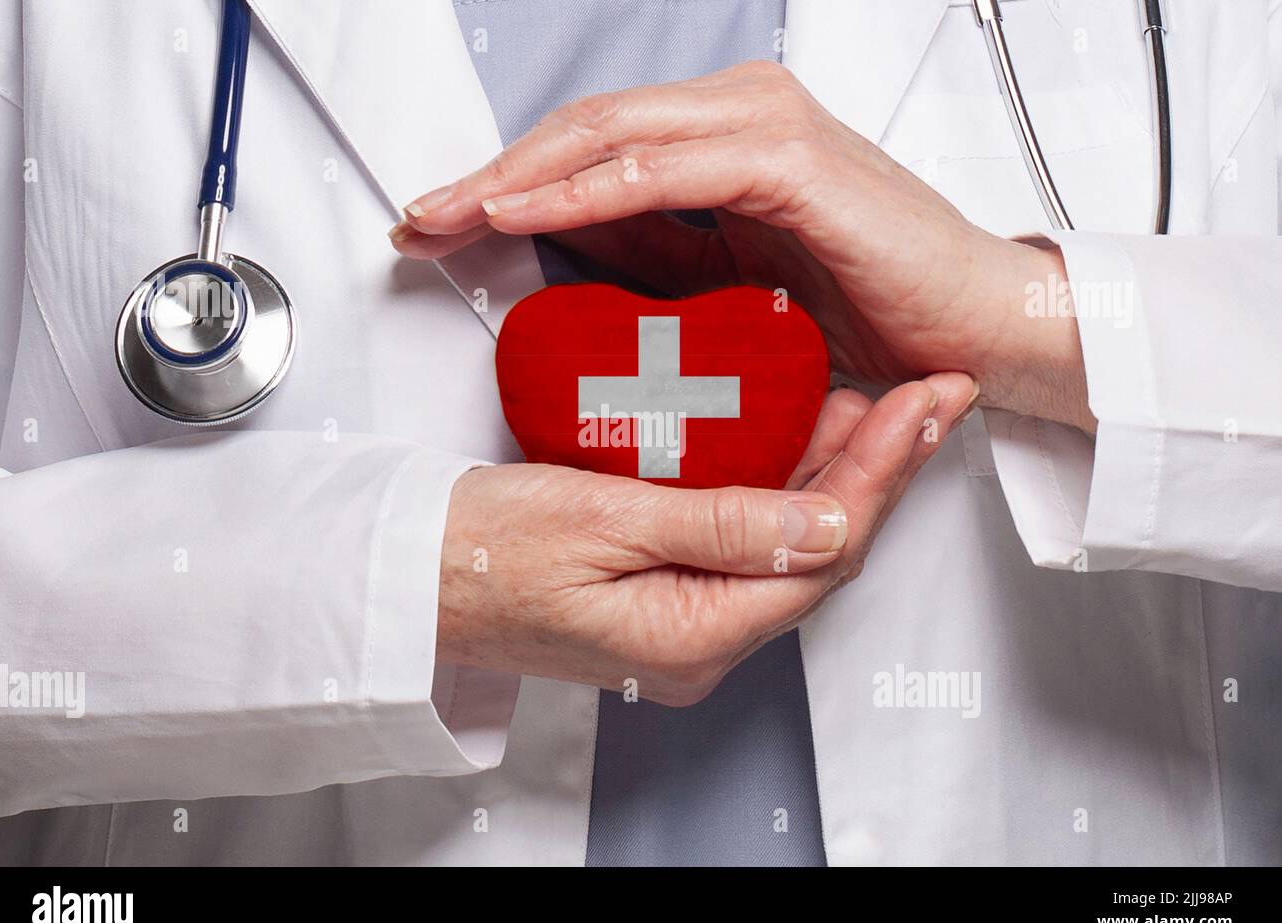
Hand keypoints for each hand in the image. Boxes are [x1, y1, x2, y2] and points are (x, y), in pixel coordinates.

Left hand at [392, 61, 1094, 431]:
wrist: (977, 329)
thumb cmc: (874, 310)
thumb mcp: (733, 287)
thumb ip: (659, 256)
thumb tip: (573, 249)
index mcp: (725, 141)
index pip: (591, 148)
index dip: (509, 182)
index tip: (443, 225)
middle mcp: (738, 117)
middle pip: (584, 131)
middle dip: (492, 176)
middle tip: (422, 222)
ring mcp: (762, 129)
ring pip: (610, 136)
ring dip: (520, 178)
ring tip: (450, 218)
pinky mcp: (787, 162)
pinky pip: (663, 171)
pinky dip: (588, 191)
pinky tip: (527, 215)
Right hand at [436, 373, 974, 704]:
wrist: (409, 576)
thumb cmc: (478, 551)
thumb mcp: (599, 523)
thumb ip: (722, 526)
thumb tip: (828, 521)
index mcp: (692, 636)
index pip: (823, 552)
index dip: (882, 473)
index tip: (920, 405)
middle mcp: (700, 645)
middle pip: (821, 555)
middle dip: (880, 471)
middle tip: (925, 398)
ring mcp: (685, 626)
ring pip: (790, 547)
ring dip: (836, 474)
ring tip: (881, 404)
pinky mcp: (668, 600)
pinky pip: (748, 545)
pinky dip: (781, 489)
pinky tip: (798, 438)